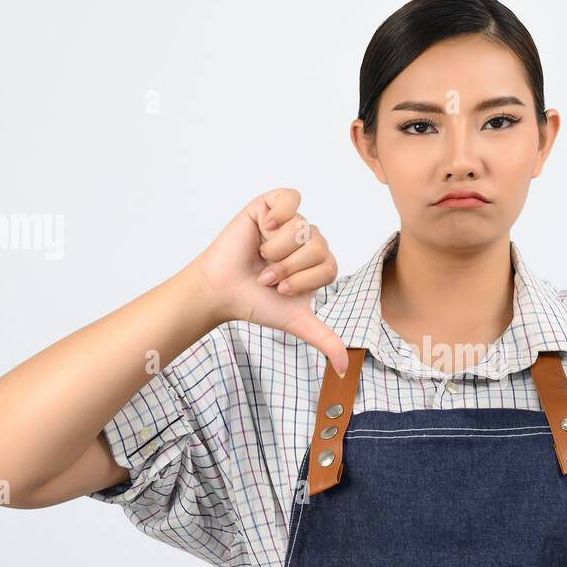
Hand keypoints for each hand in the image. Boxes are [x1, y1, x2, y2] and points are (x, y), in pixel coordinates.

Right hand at [192, 188, 347, 375]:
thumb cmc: (256, 302)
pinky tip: (265, 227)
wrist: (222, 290)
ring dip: (276, 249)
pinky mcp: (270, 206)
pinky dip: (279, 214)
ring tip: (260, 256)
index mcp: (319, 264)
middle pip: (318, 246)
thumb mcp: (296, 322)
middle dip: (289, 268)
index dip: (304, 280)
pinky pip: (290, 198)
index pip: (329, 265)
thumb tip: (344, 369)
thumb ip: (325, 339)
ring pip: (302, 228)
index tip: (281, 289)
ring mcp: (290, 223)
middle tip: (267, 275)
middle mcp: (308, 241)